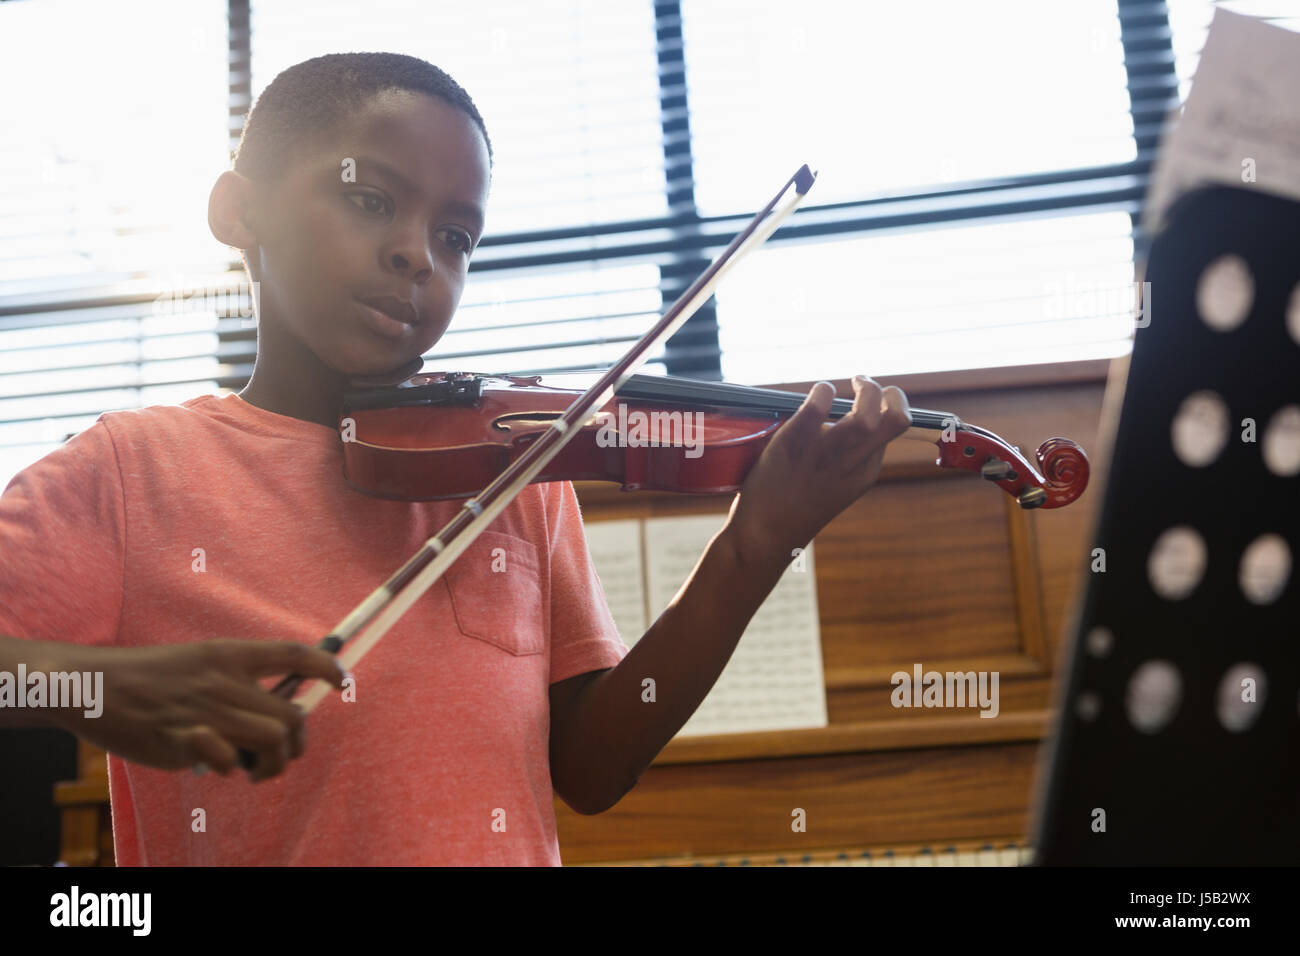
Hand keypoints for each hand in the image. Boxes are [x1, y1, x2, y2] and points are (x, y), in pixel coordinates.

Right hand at [51, 639, 346, 781]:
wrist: (92, 684)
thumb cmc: (147, 678)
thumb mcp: (199, 663)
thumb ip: (235, 684)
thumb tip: (272, 717)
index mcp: (229, 655)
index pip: (293, 654)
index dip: (326, 666)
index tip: (343, 680)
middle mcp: (224, 679)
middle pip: (291, 715)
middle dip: (296, 744)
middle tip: (281, 757)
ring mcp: (205, 708)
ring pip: (272, 738)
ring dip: (272, 764)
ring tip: (255, 771)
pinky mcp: (182, 737)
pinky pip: (226, 759)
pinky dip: (227, 768)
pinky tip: (214, 766)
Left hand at [726, 375, 910, 562]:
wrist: (763, 536)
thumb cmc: (793, 508)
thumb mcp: (832, 484)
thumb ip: (844, 456)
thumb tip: (839, 418)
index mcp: (864, 472)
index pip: (895, 428)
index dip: (891, 405)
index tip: (877, 397)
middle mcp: (851, 463)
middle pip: (896, 420)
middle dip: (890, 393)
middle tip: (865, 384)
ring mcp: (824, 453)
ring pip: (865, 413)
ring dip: (866, 387)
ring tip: (853, 381)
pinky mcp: (793, 443)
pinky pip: (818, 406)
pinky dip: (823, 390)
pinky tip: (820, 392)